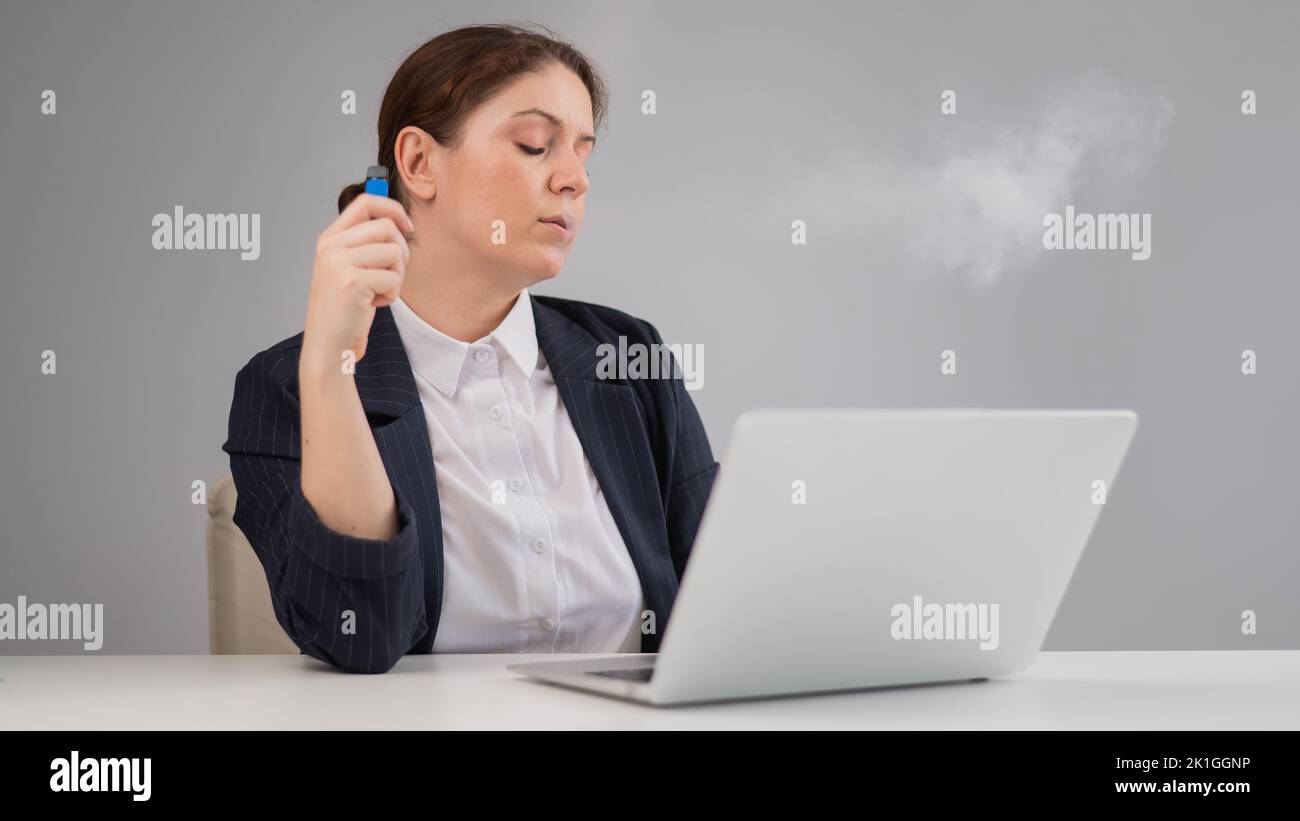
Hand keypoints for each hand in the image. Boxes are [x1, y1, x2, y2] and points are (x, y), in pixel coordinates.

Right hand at [302, 193, 413, 368]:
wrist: (328, 345)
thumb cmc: (344, 309)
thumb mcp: (348, 268)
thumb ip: (366, 244)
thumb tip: (399, 222)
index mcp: (330, 238)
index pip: (365, 202)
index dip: (393, 209)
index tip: (408, 227)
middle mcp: (331, 246)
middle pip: (386, 227)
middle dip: (401, 252)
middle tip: (391, 275)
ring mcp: (339, 263)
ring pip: (394, 252)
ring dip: (397, 276)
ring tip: (378, 291)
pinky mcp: (353, 282)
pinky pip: (394, 279)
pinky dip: (392, 295)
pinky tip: (374, 304)